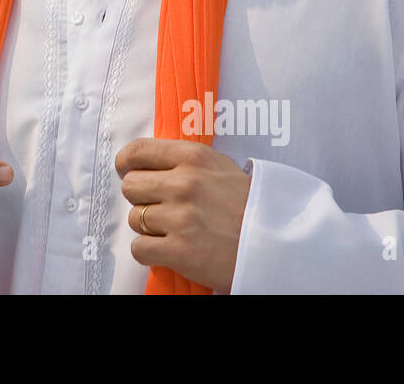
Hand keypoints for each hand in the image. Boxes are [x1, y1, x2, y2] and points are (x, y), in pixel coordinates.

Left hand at [115, 138, 250, 292]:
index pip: (137, 151)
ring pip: (134, 218)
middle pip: (130, 186)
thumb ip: (185, 162)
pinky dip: (150, 252)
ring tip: (173, 229)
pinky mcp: (180, 250)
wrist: (278, 245)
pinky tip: (169, 249)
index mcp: (194, 157)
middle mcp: (184, 183)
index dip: (126, 163)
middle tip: (160, 207)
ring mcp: (181, 217)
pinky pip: (139, 248)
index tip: (127, 171)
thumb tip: (147, 162)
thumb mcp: (221, 167)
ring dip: (148, 227)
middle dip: (141, 198)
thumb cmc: (250, 206)